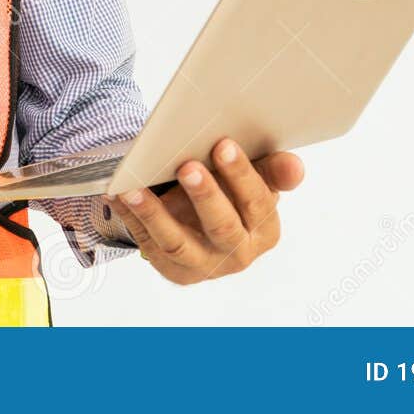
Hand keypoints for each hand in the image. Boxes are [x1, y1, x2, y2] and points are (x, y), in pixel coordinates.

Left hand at [105, 138, 303, 285]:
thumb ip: (272, 171)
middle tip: (187, 165)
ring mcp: (202, 264)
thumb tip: (295, 166)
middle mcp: (237, 253)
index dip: (241, 174)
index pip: (257, 202)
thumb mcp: (254, 180)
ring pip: (178, 243)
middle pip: (221, 227)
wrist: (205, 228)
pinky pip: (148, 244)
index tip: (223, 144)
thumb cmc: (233, 194)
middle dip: (205, 195)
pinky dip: (130, 218)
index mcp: (264, 230)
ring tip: (135, 190)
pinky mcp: (172, 268)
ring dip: (154, 214)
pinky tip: (117, 194)